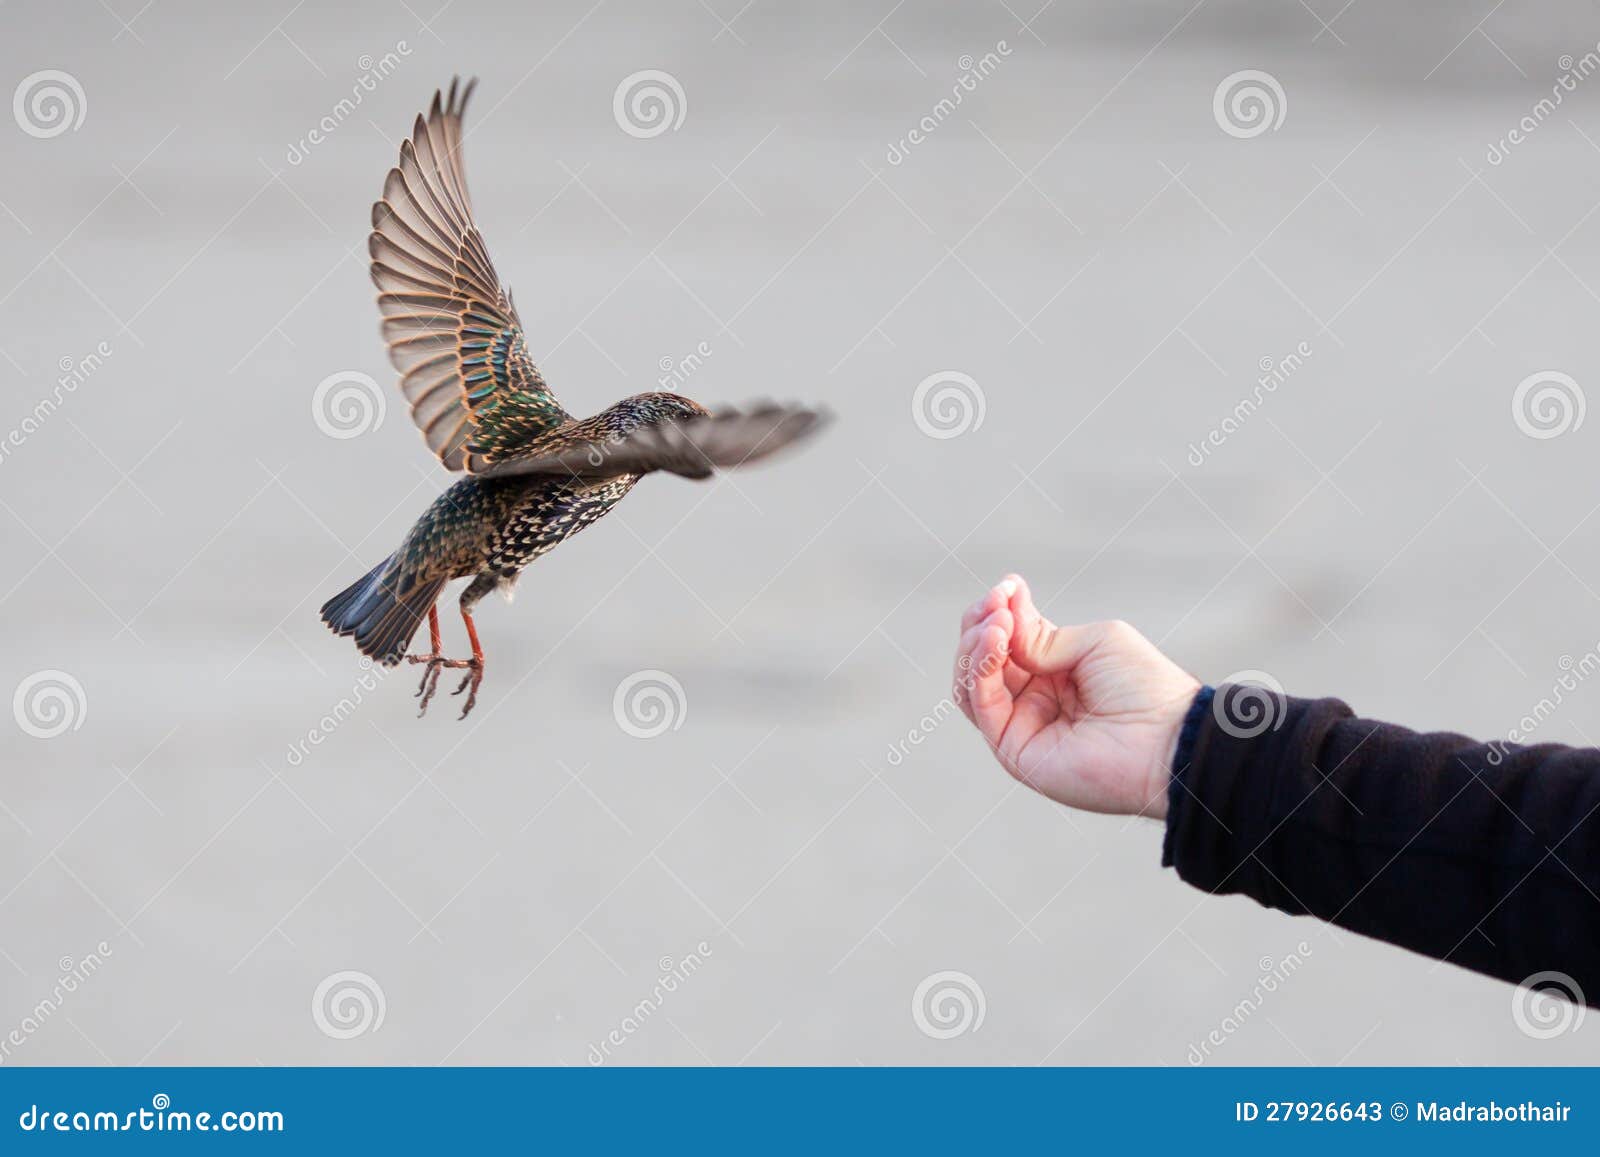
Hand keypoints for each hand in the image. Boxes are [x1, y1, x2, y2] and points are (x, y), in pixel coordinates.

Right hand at [953, 575, 1200, 818]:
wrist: (1168, 740)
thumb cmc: (1145, 688)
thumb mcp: (1094, 641)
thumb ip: (1040, 636)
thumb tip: (1000, 622)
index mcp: (1054, 672)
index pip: (1007, 639)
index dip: (999, 610)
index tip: (1007, 586)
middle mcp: (1034, 699)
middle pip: (979, 658)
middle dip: (981, 623)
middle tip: (996, 602)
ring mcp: (1022, 725)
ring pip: (971, 682)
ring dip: (974, 645)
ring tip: (996, 622)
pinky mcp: (1013, 751)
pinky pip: (982, 706)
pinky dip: (979, 670)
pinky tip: (996, 640)